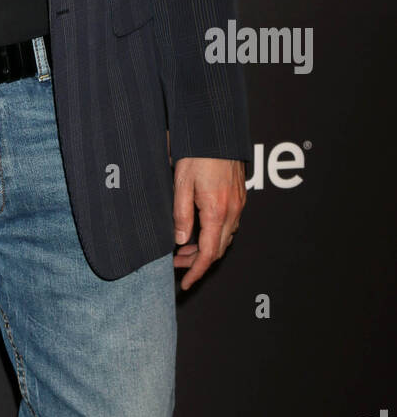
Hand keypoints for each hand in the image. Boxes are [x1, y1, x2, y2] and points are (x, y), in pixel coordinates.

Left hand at [171, 156, 245, 290]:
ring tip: (183, 249)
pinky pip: (229, 225)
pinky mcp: (239, 197)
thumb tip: (179, 240)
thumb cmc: (197, 154)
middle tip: (177, 264)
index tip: (186, 283)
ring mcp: (238, 204)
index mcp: (216, 211)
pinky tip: (200, 230)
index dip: (196, 272)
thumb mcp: (181, 184)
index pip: (208, 253)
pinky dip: (214, 235)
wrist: (217, 133)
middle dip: (197, 262)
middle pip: (217, 250)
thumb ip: (181, 215)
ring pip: (224, 238)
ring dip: (205, 248)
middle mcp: (232, 211)